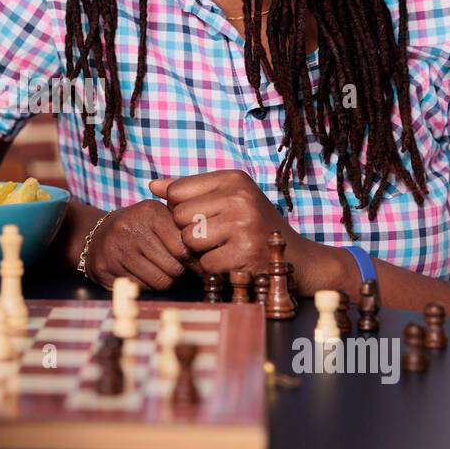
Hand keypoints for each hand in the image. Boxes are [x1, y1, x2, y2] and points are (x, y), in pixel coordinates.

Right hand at [84, 199, 192, 290]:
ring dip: (164, 281)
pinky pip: (141, 289)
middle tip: (175, 268)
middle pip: (174, 267)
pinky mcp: (105, 268)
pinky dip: (146, 286)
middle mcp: (130, 228)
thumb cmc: (139, 227)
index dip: (191, 258)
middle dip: (178, 272)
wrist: (97, 234)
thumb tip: (212, 253)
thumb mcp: (159, 217)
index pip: (184, 247)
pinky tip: (142, 274)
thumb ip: (184, 229)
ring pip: (159, 282)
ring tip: (159, 270)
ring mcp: (116, 249)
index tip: (191, 261)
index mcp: (149, 212)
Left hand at [150, 169, 334, 285]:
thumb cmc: (254, 227)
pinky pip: (204, 264)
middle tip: (215, 237)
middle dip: (190, 232)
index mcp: (234, 179)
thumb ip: (189, 191)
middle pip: (179, 217)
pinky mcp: (245, 253)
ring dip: (201, 252)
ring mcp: (244, 225)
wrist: (297, 259)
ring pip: (189, 241)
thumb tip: (152, 186)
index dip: (182, 210)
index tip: (203, 217)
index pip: (177, 191)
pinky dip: (214, 269)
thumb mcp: (228, 199)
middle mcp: (240, 197)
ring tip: (223, 248)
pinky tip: (232, 262)